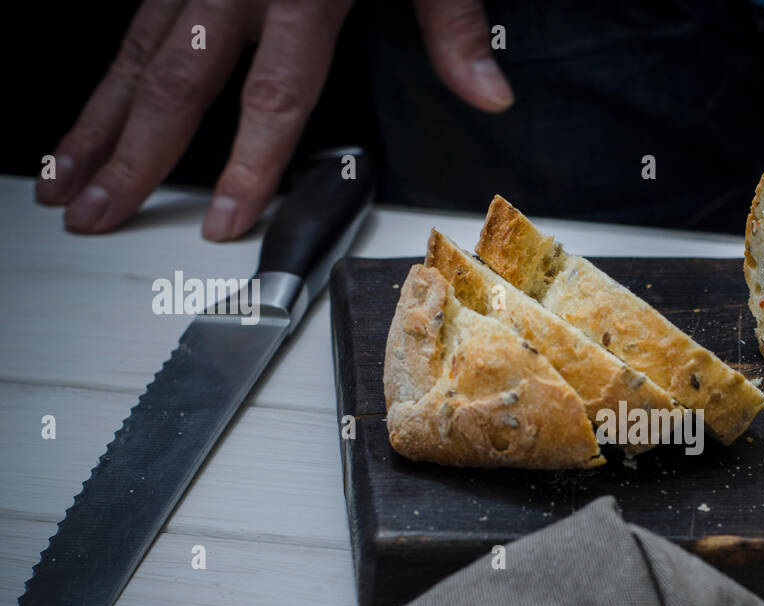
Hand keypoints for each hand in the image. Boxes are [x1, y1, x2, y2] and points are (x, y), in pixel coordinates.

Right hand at [37, 0, 512, 239]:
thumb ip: (450, 23)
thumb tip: (489, 94)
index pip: (274, 94)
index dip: (247, 163)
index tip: (223, 217)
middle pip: (176, 82)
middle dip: (132, 156)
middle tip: (97, 214)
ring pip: (135, 52)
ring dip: (97, 121)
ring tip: (66, 178)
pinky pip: (135, 21)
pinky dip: (108, 72)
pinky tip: (88, 113)